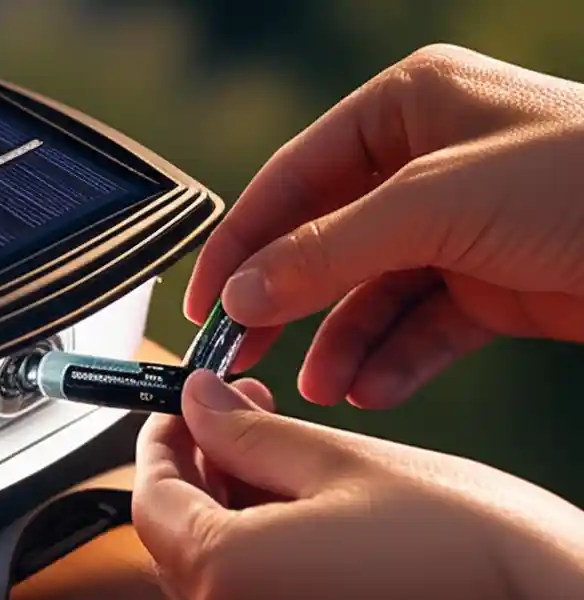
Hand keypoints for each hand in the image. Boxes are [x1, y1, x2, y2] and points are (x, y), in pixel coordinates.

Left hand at [133, 370, 583, 599]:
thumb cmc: (483, 557)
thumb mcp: (353, 465)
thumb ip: (256, 435)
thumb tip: (200, 403)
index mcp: (232, 580)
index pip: (151, 501)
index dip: (161, 442)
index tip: (183, 405)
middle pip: (180, 547)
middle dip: (199, 475)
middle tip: (240, 420)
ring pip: (223, 587)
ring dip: (233, 521)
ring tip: (288, 464)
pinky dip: (271, 572)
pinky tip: (317, 528)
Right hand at [185, 44, 583, 408]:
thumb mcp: (434, 204)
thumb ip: (325, 250)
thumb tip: (241, 290)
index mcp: (405, 109)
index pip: (292, 178)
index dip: (240, 242)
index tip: (203, 305)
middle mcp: (428, 164)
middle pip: (325, 242)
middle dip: (284, 303)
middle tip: (240, 358)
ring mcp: (462, 226)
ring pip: (370, 294)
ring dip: (338, 344)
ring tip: (316, 389)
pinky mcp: (495, 284)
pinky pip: (422, 327)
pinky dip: (392, 361)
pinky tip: (369, 390)